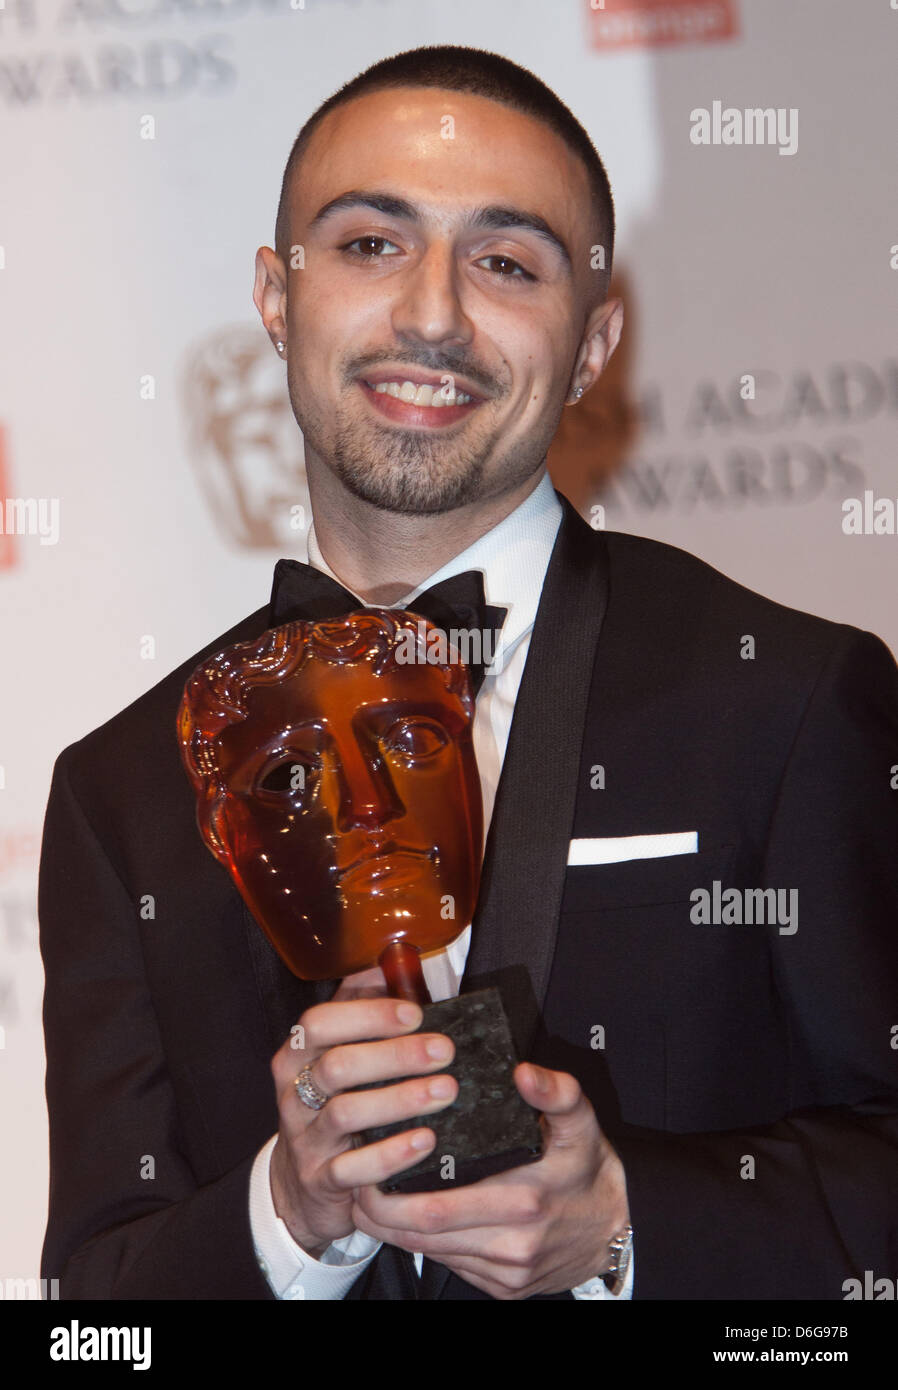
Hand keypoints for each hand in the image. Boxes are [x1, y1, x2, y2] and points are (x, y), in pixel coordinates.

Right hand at [268, 966, 457, 1257]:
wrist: (301, 1183)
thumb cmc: (333, 1101)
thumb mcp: (337, 1052)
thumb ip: (358, 1007)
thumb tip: (391, 959)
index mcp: (298, 1053)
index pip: (319, 1022)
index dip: (368, 1014)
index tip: (416, 1012)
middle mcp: (294, 1092)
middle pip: (337, 1065)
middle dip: (396, 1055)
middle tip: (445, 1051)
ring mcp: (305, 1138)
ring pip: (345, 1113)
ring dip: (400, 1100)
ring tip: (446, 1091)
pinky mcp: (321, 1180)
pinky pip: (353, 1169)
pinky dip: (392, 1154)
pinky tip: (426, 1141)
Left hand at [351, 1061, 629, 1298]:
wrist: (619, 1229)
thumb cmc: (590, 1171)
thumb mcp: (582, 1123)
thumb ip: (557, 1092)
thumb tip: (523, 1072)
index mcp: (525, 1198)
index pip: (436, 1203)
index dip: (391, 1190)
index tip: (368, 1164)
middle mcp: (513, 1242)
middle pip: (423, 1233)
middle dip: (379, 1212)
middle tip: (354, 1183)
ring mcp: (507, 1272)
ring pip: (431, 1253)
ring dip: (395, 1231)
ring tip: (369, 1199)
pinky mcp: (505, 1288)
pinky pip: (452, 1266)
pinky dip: (423, 1245)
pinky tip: (407, 1222)